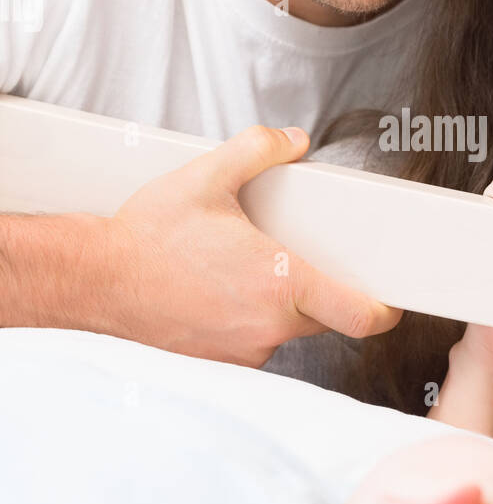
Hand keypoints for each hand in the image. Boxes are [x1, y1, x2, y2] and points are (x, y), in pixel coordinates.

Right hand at [103, 125, 401, 365]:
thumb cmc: (145, 239)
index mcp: (280, 284)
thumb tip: (293, 142)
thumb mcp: (206, 177)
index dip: (383, 309)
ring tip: (242, 268)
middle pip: (323, 316)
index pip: (361, 316)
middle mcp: (267, 326)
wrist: (93, 281)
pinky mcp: (218, 362)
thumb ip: (258, 150)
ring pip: (285, 329)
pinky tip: (218, 291)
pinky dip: (246, 319)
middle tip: (293, 255)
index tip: (388, 299)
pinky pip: (252, 341)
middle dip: (317, 287)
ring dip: (277, 303)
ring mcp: (242, 350)